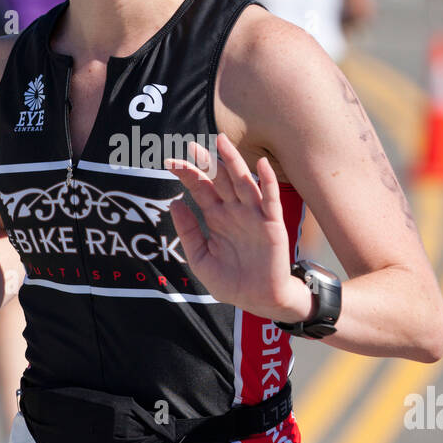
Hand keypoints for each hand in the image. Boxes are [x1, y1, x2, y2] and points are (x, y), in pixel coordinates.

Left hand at [165, 133, 310, 322]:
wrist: (258, 300)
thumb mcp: (200, 259)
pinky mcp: (272, 224)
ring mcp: (254, 215)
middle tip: (191, 145)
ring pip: (243, 182)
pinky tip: (260, 166)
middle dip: (207, 162)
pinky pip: (270, 200)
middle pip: (220, 180)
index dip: (187, 174)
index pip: (200, 189)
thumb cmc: (231, 282)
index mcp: (216, 218)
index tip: (170, 162)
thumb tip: (174, 203)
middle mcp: (234, 211)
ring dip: (234, 162)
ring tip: (221, 142)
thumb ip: (188, 232)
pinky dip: (267, 182)